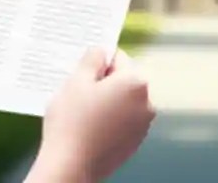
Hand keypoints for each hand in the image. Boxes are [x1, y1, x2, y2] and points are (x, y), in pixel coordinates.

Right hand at [27, 48, 154, 182]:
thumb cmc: (71, 122)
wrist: (71, 167)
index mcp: (135, 83)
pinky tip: (89, 129)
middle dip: (103, 83)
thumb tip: (101, 51)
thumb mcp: (76, 81)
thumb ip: (92, 60)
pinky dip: (109, 120)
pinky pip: (122, 121)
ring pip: (122, 102)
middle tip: (78, 93)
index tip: (82, 73)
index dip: (97, 63)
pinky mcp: (134, 143)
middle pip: (123, 80)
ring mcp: (142, 126)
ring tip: (82, 114)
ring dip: (106, 102)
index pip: (118, 58)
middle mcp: (146, 103)